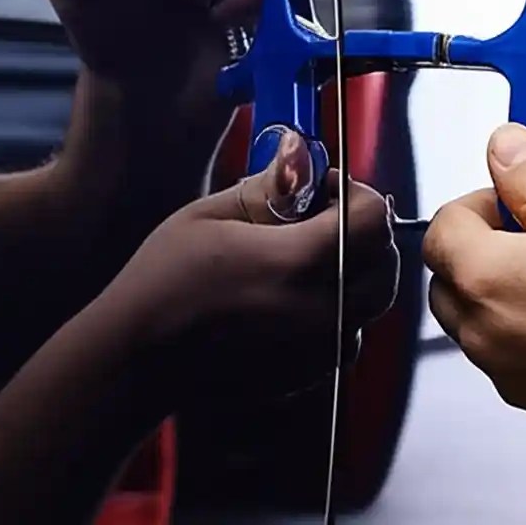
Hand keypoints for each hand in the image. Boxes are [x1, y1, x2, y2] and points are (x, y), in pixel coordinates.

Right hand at [102, 129, 398, 402]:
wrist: (140, 358)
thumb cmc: (165, 279)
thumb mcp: (211, 215)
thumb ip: (271, 188)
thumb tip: (303, 153)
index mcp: (298, 262)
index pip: (373, 217)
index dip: (354, 193)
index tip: (320, 187)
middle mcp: (323, 309)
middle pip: (385, 259)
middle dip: (362, 229)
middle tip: (316, 217)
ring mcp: (322, 347)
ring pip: (373, 298)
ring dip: (354, 268)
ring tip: (301, 256)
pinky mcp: (313, 372)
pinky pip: (350, 329)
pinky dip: (337, 306)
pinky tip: (289, 296)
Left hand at [423, 123, 525, 454]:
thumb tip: (505, 149)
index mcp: (484, 279)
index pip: (443, 227)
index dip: (480, 201)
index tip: (521, 197)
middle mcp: (483, 333)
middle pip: (451, 278)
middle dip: (485, 248)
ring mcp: (508, 375)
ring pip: (481, 321)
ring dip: (508, 293)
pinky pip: (515, 358)